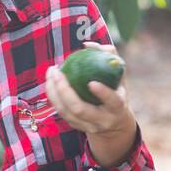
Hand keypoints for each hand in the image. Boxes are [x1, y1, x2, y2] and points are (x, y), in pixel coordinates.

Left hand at [45, 42, 137, 165]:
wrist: (115, 125)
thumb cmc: (117, 91)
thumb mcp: (120, 76)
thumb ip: (109, 56)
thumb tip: (87, 44)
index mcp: (118, 107)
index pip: (112, 102)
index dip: (103, 93)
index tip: (91, 82)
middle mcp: (103, 120)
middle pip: (80, 110)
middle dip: (65, 91)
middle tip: (57, 71)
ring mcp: (88, 126)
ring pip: (66, 112)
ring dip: (54, 92)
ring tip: (51, 73)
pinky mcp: (76, 127)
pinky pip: (61, 112)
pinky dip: (53, 96)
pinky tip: (50, 82)